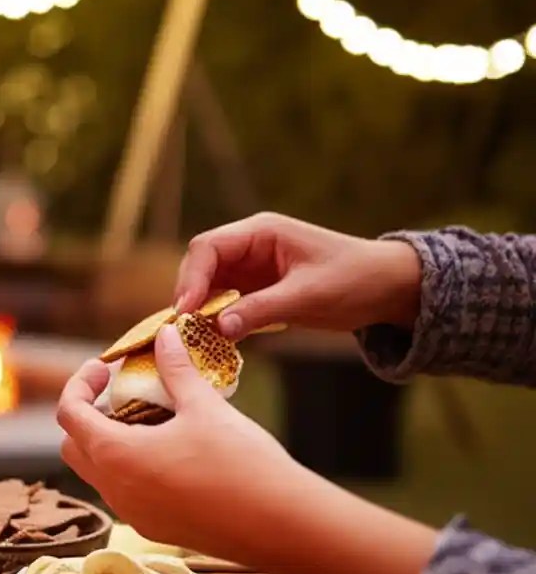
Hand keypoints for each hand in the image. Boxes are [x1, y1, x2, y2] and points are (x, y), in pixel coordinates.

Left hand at [57, 327, 437, 573]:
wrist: (281, 526)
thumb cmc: (241, 463)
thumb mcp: (204, 406)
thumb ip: (177, 369)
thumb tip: (165, 335)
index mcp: (115, 456)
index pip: (68, 414)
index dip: (79, 384)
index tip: (104, 368)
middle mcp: (114, 490)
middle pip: (75, 446)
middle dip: (88, 414)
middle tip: (122, 391)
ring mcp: (133, 514)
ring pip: (100, 472)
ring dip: (111, 441)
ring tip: (151, 416)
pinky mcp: (156, 528)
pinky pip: (126, 493)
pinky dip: (132, 466)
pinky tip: (172, 450)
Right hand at [174, 213, 422, 339]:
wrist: (389, 288)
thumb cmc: (355, 279)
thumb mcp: (308, 296)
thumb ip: (262, 309)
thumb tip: (220, 327)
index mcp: (261, 232)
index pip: (209, 248)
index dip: (191, 278)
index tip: (186, 309)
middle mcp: (250, 247)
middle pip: (202, 266)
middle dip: (191, 295)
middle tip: (184, 328)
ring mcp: (252, 269)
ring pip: (210, 287)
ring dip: (202, 311)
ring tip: (195, 338)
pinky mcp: (258, 291)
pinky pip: (227, 304)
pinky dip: (218, 321)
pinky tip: (214, 340)